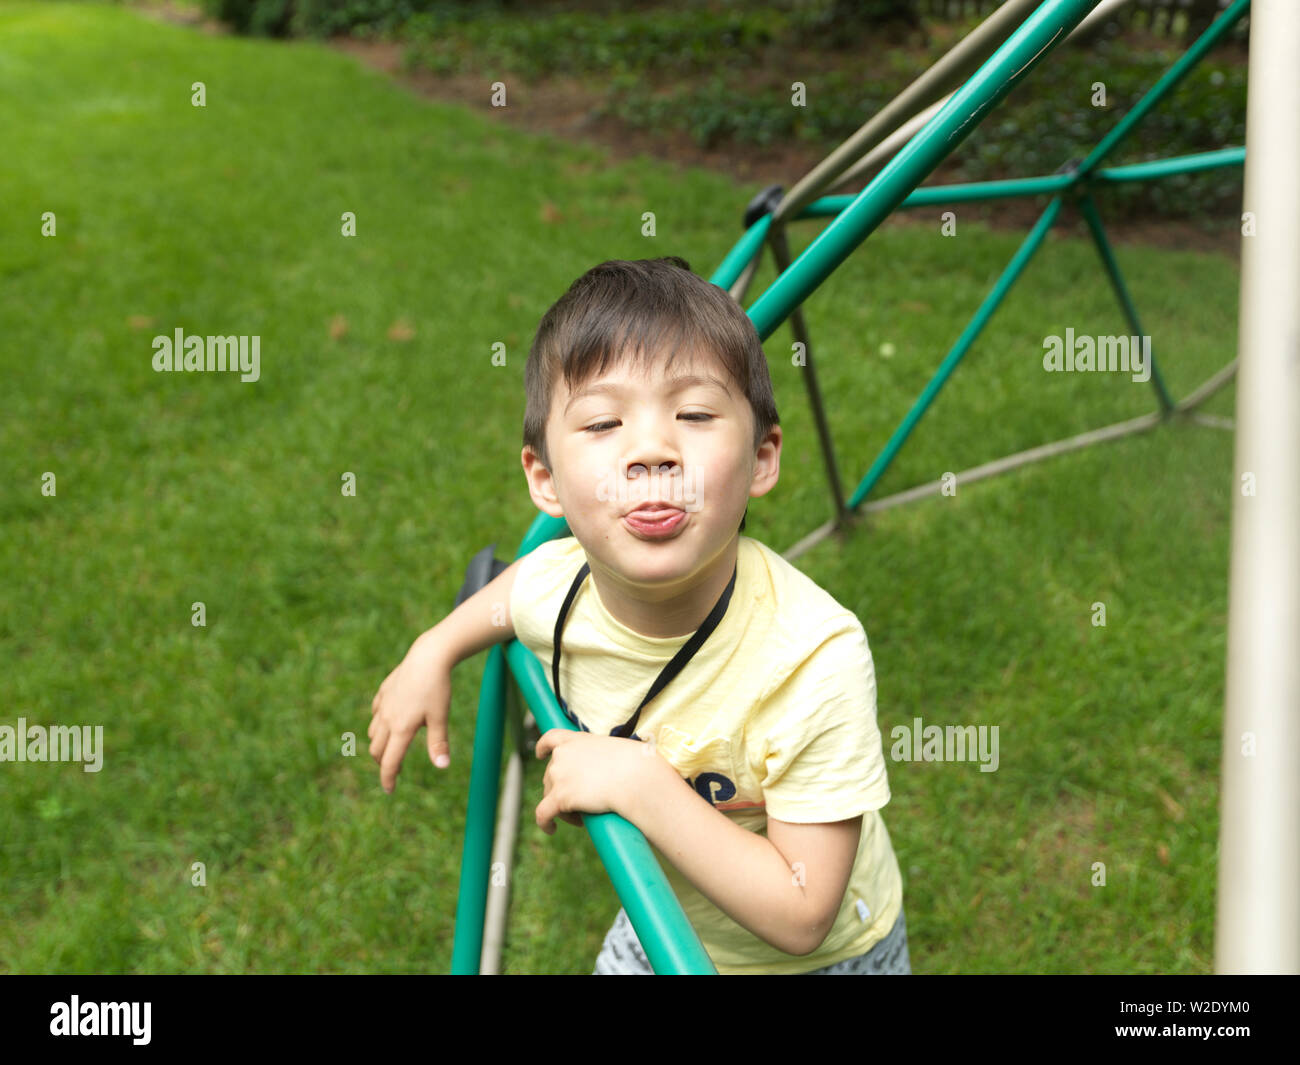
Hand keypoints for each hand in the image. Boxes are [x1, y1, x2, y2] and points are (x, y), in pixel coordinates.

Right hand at [368, 634, 453, 793]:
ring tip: (394, 747)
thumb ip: (438, 743)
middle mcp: (387, 718)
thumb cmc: (437, 687)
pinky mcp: (383, 691)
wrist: (428, 656)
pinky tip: (390, 720)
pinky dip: (379, 722)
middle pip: (377, 750)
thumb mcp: (441, 716)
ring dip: (380, 744)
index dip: (388, 779)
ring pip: (373, 732)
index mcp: (401, 728)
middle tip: (396, 770)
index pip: (390, 762)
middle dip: (383, 763)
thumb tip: (442, 767)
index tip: (390, 790)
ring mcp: (383, 704)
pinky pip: (375, 712)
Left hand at [533, 729, 657, 834]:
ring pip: (549, 796)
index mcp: (576, 740)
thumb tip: (609, 775)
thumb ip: (604, 757)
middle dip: (562, 790)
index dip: (543, 747)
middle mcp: (562, 754)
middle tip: (582, 804)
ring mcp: (558, 775)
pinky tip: (551, 829)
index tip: (541, 755)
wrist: (634, 777)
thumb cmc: (636, 765)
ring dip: (562, 808)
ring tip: (581, 818)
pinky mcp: (559, 797)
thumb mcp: (616, 751)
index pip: (551, 739)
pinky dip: (545, 823)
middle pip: (551, 775)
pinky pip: (543, 813)